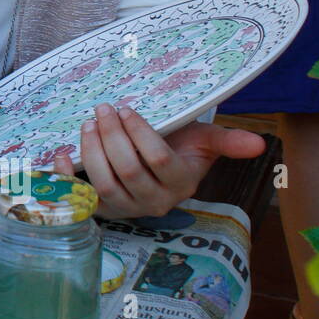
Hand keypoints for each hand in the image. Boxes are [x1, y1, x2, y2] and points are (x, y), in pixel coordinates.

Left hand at [54, 103, 265, 218]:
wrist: (157, 164)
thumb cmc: (179, 146)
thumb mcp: (204, 140)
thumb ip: (228, 142)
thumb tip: (259, 143)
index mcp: (181, 183)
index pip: (157, 160)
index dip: (139, 134)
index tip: (126, 109)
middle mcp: (154, 201)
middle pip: (127, 170)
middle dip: (111, 136)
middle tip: (102, 109)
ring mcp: (126, 208)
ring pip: (104, 182)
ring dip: (91, 150)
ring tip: (88, 124)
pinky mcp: (101, 209)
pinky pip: (80, 198)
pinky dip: (65, 176)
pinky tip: (58, 153)